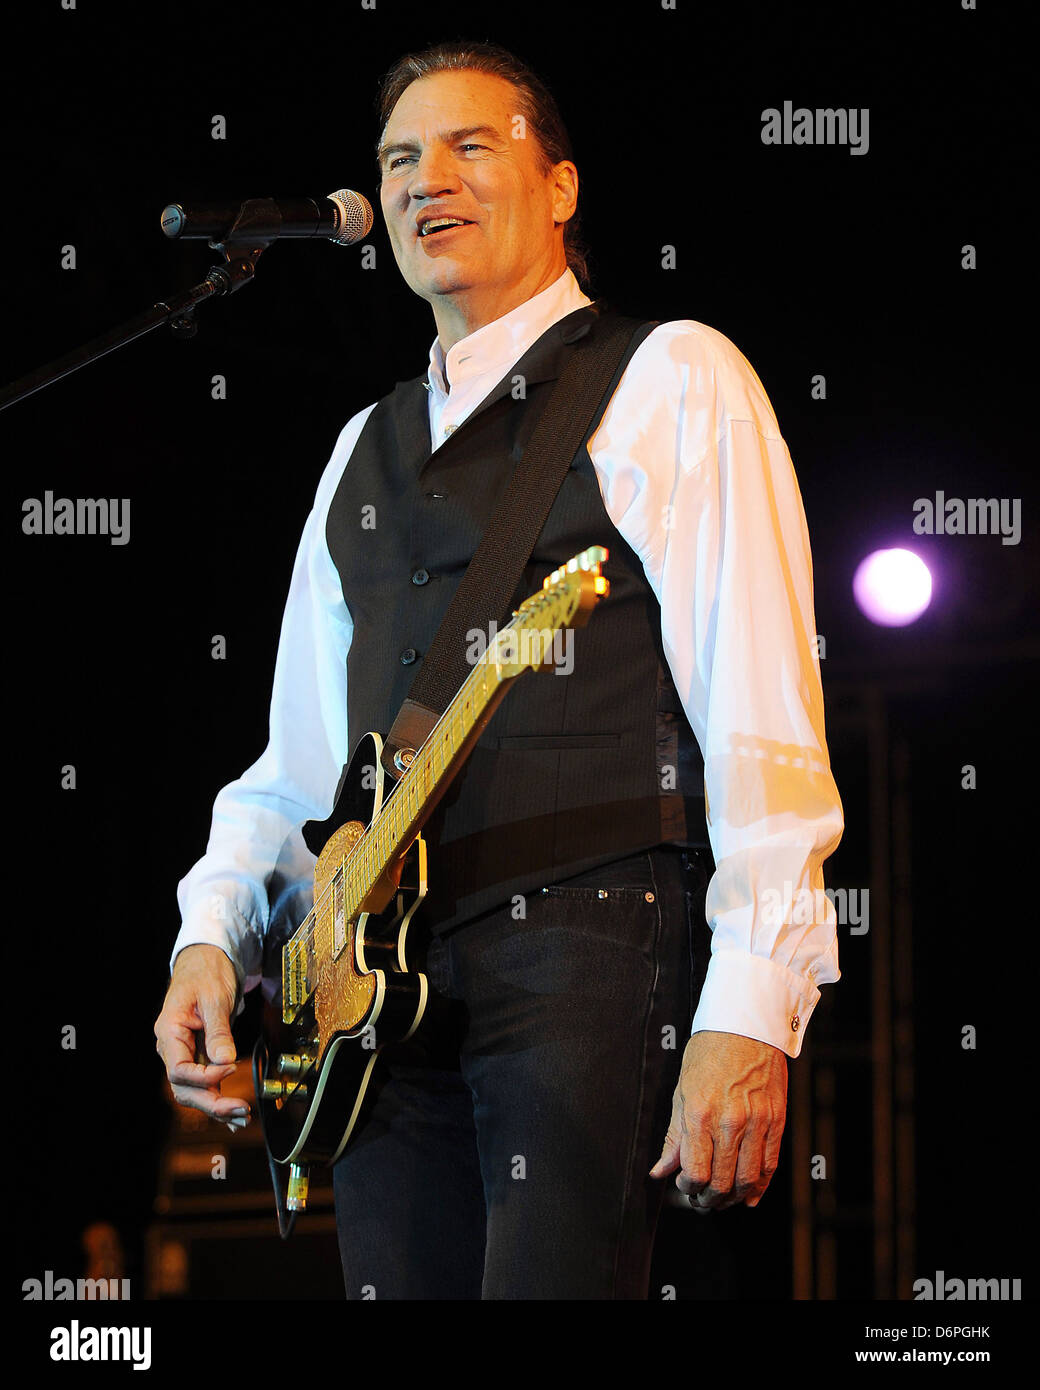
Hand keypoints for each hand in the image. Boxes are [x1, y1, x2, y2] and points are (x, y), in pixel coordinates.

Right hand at [154, 944, 250, 1132]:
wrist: (205, 960)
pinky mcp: (197, 1055)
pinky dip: (217, 1098)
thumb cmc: (206, 972)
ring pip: (193, 1090)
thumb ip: (218, 1031)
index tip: (230, 1069)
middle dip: (211, 1103)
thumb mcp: (215, 997)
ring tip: (242, 1117)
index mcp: (169, 1032)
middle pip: (184, 1087)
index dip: (204, 1077)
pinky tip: (232, 1116)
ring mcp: (183, 1053)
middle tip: (240, 1111)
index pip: (179, 1069)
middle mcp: (172, 1047)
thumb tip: (226, 1060)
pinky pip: (203, 1083)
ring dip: (216, 1106)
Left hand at [649, 1029, 786, 1211]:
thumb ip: (673, 1137)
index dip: (687, 1188)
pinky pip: (770, 1165)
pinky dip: (759, 1186)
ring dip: (733, 1198)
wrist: (745, 1027)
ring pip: (747, 1180)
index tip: (684, 1185)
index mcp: (700, 1114)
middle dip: (708, 1199)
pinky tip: (750, 1194)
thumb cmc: (709, 1054)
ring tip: (722, 1199)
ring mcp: (757, 1123)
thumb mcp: (681, 1092)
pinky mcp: (777, 1121)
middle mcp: (730, 1122)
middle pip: (722, 1182)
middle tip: (701, 1200)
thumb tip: (660, 1171)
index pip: (695, 1172)